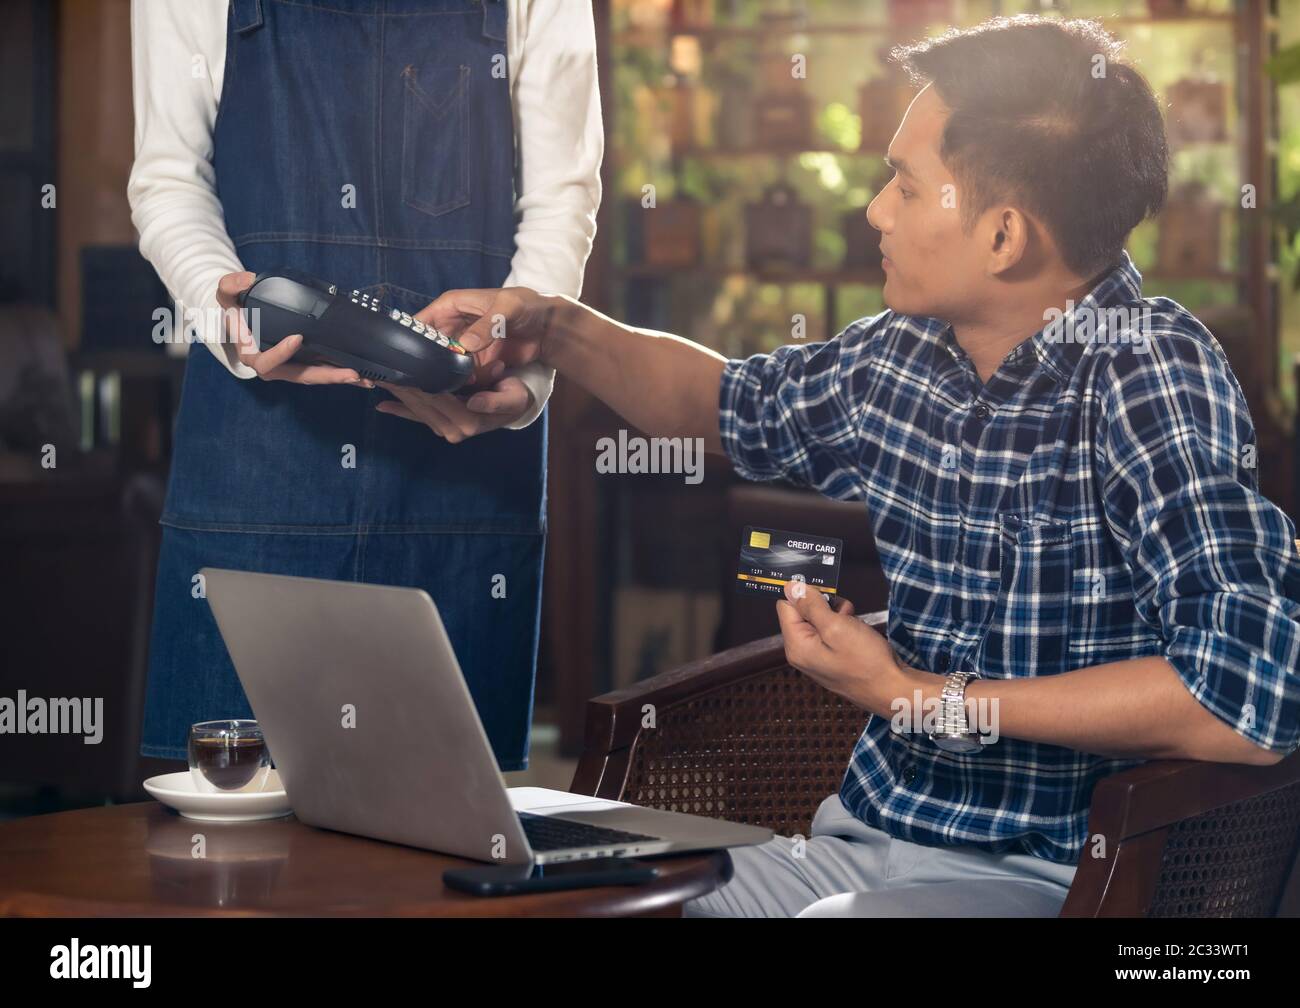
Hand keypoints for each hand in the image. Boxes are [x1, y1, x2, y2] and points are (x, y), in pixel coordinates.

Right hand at [217, 271, 373, 386]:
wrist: (242, 317)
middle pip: (299, 376)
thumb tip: (247, 281)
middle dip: (326, 376)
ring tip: (363, 378)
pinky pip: (321, 372)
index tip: (297, 338)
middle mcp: (272, 366)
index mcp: (252, 354)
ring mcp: (289, 367)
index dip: (280, 353)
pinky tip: (362, 375)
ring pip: (314, 377)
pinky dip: (340, 373)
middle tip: (351, 374)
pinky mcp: (302, 365)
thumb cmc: (235, 309)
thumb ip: (230, 286)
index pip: (265, 362)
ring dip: (338, 378)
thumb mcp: (226, 294)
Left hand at [374, 373, 534, 441]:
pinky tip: (383, 406)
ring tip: (380, 376)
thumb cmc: (513, 396)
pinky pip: (416, 418)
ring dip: (398, 394)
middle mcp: (453, 430)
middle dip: (403, 386)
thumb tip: (473, 403)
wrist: (514, 406)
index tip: (402, 366)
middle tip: (383, 366)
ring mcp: (444, 429)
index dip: (419, 383)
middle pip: (422, 403)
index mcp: (469, 422)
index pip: (438, 398)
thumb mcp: (512, 397)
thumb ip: (494, 401)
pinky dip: (399, 411)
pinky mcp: (439, 425)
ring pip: (416, 409)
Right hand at [412, 286, 559, 373]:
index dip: (412, 339)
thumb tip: (465, 344)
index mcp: (451, 306)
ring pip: (445, 366)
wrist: (547, 327)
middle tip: (442, 375)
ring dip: (455, 375)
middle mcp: (452, 327)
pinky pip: (463, 376)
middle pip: (429, 349)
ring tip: (472, 376)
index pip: (420, 322)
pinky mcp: (475, 363)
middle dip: (434, 363)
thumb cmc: (527, 306)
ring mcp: (462, 347)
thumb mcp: (507, 309)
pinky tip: (484, 378)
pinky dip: (471, 381)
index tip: (413, 359)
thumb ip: (487, 325)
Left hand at [775, 579, 909, 713]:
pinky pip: (832, 633)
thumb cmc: (866, 661)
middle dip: (824, 606)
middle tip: (846, 613)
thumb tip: (790, 587)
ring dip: (838, 615)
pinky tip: (858, 632)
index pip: (786, 606)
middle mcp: (802, 653)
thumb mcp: (836, 626)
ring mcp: (818, 657)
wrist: (893, 690)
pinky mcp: (833, 659)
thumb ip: (810, 605)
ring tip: (855, 624)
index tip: (826, 593)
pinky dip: (845, 627)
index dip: (805, 595)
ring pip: (820, 620)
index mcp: (796, 646)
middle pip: (803, 613)